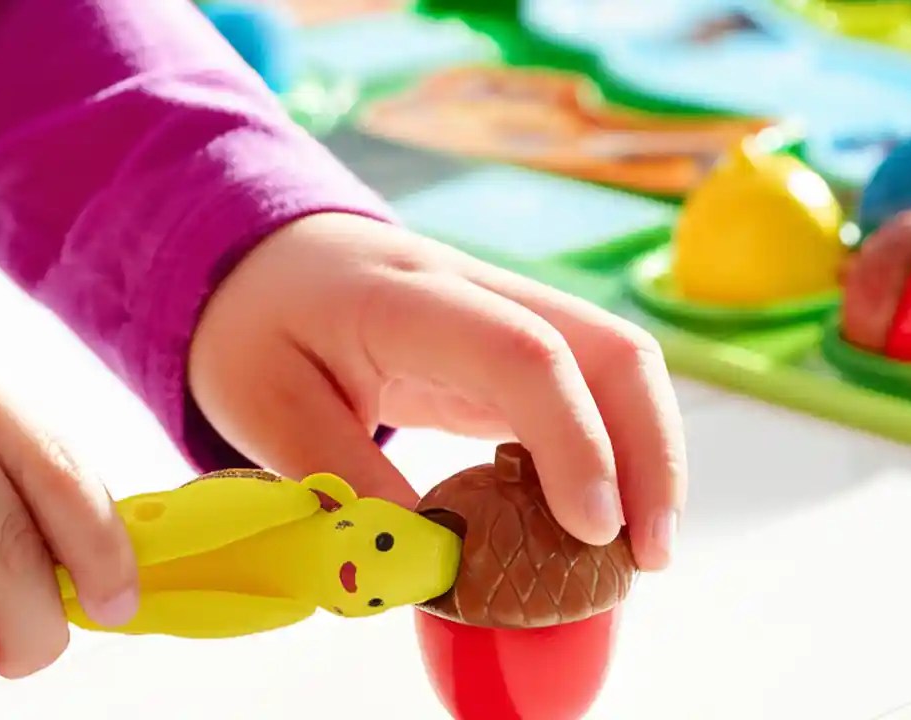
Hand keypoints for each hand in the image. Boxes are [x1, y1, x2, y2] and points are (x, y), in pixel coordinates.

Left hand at [189, 213, 686, 569]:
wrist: (268, 262)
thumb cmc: (260, 328)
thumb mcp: (265, 410)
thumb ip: (345, 485)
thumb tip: (431, 568)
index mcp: (406, 301)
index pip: (523, 354)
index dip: (574, 439)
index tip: (594, 531)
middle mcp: (480, 295)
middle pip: (610, 348)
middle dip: (651, 451)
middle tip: (648, 557)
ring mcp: (509, 315)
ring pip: (619, 364)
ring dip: (649, 454)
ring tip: (643, 553)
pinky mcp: (518, 347)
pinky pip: (593, 389)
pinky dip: (617, 452)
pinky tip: (606, 521)